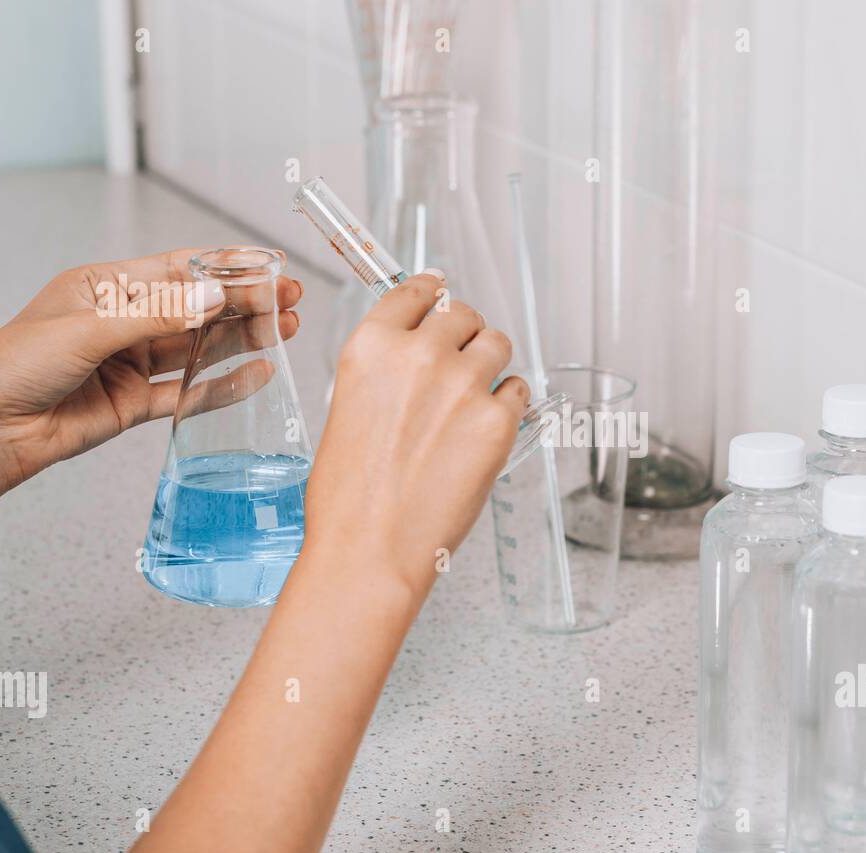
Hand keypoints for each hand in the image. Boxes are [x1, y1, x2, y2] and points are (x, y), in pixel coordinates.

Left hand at [0, 247, 302, 495]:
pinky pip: (191, 391)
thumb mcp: (88, 328)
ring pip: (200, 346)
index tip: (266, 262)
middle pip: (198, 307)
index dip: (226, 265)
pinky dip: (225, 383)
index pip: (179, 270)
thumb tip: (211, 297)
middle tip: (288, 297)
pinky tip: (256, 372)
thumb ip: (156, 314)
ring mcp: (133, 363)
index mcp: (106, 288)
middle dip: (246, 301)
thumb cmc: (15, 364)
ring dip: (243, 337)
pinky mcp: (137, 403)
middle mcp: (124, 322)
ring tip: (285, 328)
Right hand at [301, 271, 528, 599]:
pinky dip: (509, 402)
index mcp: (371, 347)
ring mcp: (464, 386)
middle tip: (462, 356)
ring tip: (478, 392)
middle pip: (462, 314)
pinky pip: (519, 390)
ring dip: (491, 360)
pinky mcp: (498, 421)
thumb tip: (415, 359)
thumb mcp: (346, 408)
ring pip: (498, 343)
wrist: (370, 548)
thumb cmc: (348, 496)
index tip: (440, 291)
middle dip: (464, 331)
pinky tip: (488, 424)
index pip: (414, 292)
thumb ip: (384, 373)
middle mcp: (419, 355)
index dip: (432, 292)